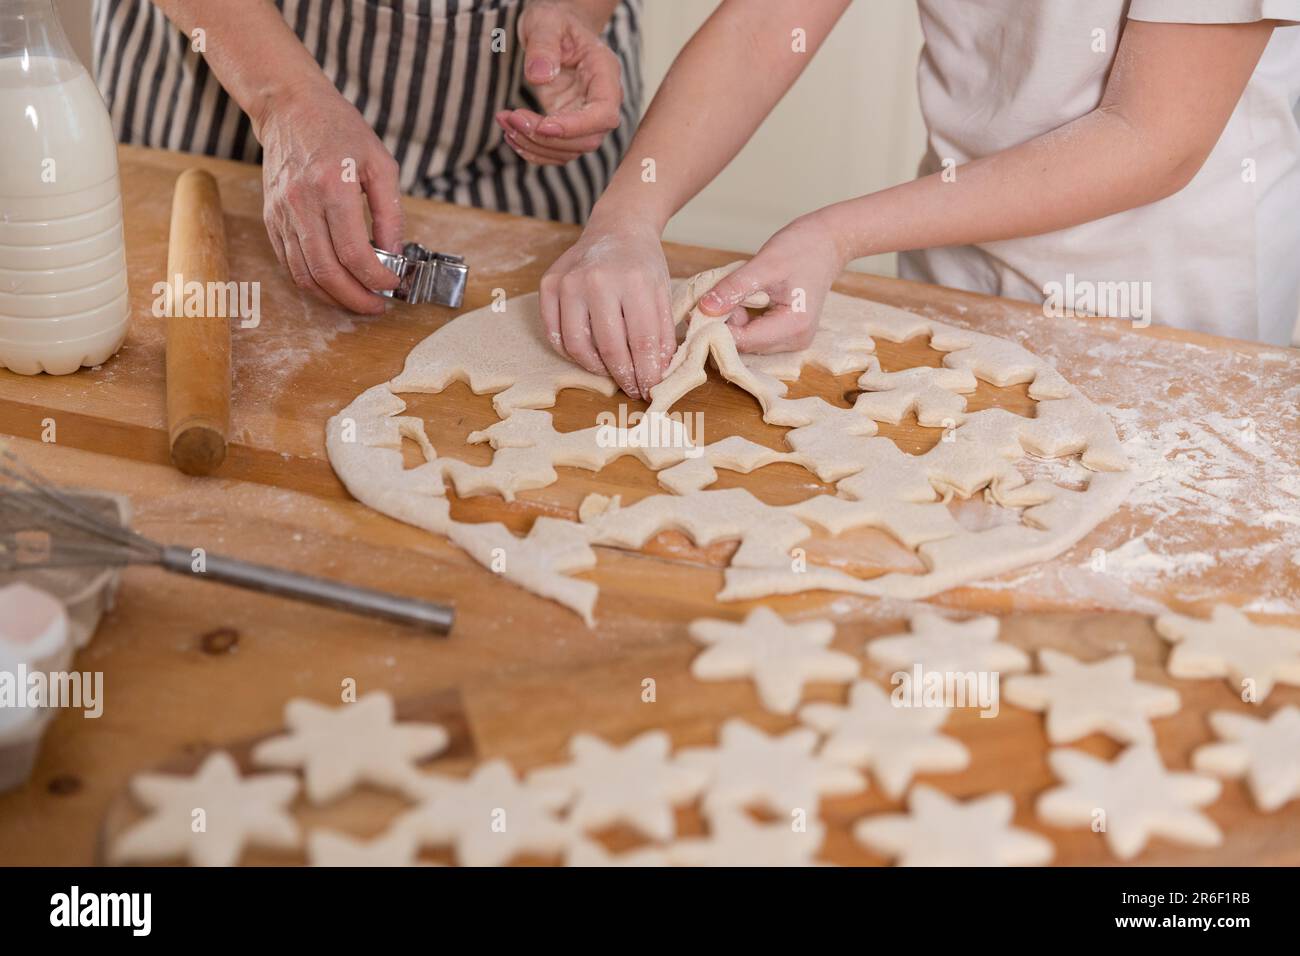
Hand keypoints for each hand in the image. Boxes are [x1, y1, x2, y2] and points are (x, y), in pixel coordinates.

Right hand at [257, 80, 402, 313]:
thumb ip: (391, 213)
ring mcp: (281, 213)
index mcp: (333, 187)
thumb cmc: (340, 130)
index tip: (393, 284)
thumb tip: (394, 255)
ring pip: (304, 275)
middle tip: (377, 306)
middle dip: (356, 299)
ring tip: (358, 301)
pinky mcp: (271, 218)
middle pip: (326, 272)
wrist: (290, 108)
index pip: (354, 253)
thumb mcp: (380, 164)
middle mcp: (302, 203)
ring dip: (333, 298)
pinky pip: (288, 263)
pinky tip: (334, 285)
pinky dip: (312, 282)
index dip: (376, 278)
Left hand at [497, 0, 622, 164]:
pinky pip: (557, 152)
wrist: (555, 31)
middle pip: (587, 139)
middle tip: (512, 117)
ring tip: (505, 121)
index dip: (575, 127)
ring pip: (570, 151)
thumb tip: (539, 77)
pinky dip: (532, 149)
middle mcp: (601, 101)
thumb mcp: (546, 21)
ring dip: (534, 145)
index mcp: (605, 74)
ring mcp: (586, 118)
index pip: (603, 114)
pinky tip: (511, 133)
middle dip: (546, 137)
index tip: (542, 126)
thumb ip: (543, 45)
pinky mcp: (568, 127)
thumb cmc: (555, 22)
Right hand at [538, 215, 673, 398]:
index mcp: (634, 281)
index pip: (641, 341)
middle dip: (623, 376)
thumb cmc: (642, 264)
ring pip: (577, 345)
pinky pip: (554, 333)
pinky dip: (571, 352)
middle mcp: (598, 280)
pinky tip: (588, 355)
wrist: (617, 229)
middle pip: (609, 347)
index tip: (649, 390)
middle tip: (631, 388)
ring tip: (610, 372)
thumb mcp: (663, 294)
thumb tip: (656, 375)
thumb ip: (662, 334)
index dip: (646, 372)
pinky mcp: (549, 285)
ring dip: (595, 368)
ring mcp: (569, 282)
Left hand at [698, 213, 849, 352]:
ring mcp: (792, 340)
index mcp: (794, 327)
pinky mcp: (787, 334)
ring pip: (746, 341)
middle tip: (709, 300)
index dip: (716, 330)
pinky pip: (754, 334)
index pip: (744, 341)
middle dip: (723, 326)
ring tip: (729, 294)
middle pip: (744, 346)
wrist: (828, 242)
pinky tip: (739, 300)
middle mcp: (795, 341)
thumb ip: (733, 288)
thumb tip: (704, 309)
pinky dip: (741, 320)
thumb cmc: (802, 248)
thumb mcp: (764, 264)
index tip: (694, 312)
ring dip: (731, 322)